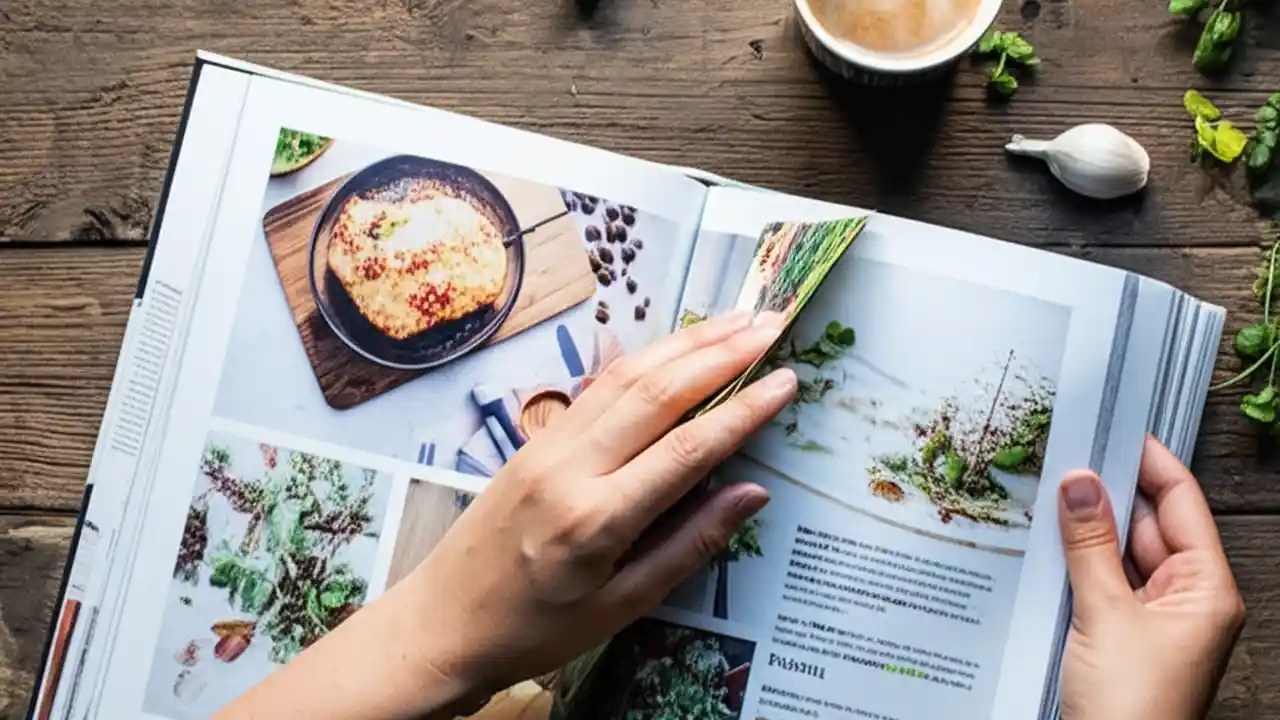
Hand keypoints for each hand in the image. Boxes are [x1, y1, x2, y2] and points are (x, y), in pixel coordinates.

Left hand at [216, 310, 795, 719]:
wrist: (441, 624)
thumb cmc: (535, 631)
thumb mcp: (622, 607)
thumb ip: (689, 544)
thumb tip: (752, 492)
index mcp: (597, 520)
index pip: (687, 448)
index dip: (743, 410)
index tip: (787, 380)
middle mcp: (570, 468)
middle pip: (657, 391)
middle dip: (720, 352)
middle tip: (772, 323)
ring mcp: (547, 446)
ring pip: (625, 377)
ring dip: (684, 343)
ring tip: (736, 319)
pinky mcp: (534, 440)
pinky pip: (598, 389)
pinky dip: (644, 360)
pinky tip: (674, 345)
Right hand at [1057, 436, 1244, 719]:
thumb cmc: (1131, 709)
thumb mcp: (1105, 615)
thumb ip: (1089, 545)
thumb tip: (1080, 480)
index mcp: (1206, 588)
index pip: (1180, 501)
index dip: (1147, 460)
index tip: (1111, 426)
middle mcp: (1184, 597)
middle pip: (1145, 523)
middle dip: (1104, 492)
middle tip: (1060, 456)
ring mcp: (1150, 617)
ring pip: (1116, 552)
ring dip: (1083, 529)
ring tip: (1043, 495)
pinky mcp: (1117, 634)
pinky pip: (1098, 582)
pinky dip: (1072, 562)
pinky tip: (1042, 544)